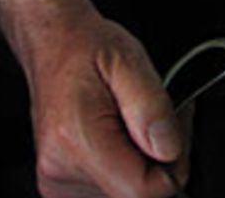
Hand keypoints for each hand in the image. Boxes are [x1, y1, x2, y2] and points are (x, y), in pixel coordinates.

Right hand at [28, 7, 187, 197]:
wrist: (52, 43)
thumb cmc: (86, 46)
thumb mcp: (129, 59)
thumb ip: (152, 106)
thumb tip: (169, 150)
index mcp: (77, 139)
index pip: (141, 191)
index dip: (171, 166)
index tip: (172, 135)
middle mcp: (60, 171)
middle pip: (134, 196)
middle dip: (159, 163)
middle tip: (157, 121)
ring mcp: (56, 185)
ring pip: (124, 195)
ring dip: (142, 166)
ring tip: (136, 125)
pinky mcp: (59, 189)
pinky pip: (108, 192)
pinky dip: (124, 170)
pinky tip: (120, 140)